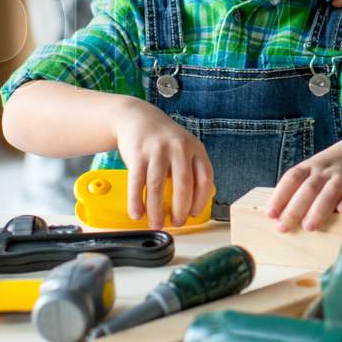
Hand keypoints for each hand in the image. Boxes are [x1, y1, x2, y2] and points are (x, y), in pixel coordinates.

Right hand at [110, 99, 213, 226]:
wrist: (138, 118)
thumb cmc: (163, 139)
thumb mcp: (184, 147)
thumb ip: (190, 169)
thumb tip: (190, 204)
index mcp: (195, 148)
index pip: (205, 178)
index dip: (201, 199)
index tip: (194, 213)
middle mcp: (179, 148)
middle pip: (183, 185)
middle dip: (180, 209)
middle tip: (177, 223)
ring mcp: (157, 150)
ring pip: (158, 186)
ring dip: (156, 210)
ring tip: (156, 223)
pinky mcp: (138, 154)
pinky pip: (137, 183)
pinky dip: (136, 201)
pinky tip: (137, 213)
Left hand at [265, 148, 341, 231]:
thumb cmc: (331, 173)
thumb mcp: (313, 174)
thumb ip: (298, 193)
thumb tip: (276, 218)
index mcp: (310, 167)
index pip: (292, 178)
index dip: (280, 196)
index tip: (270, 215)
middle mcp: (327, 170)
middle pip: (309, 187)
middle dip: (295, 208)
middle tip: (284, 227)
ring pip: (331, 190)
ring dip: (319, 208)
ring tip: (309, 226)